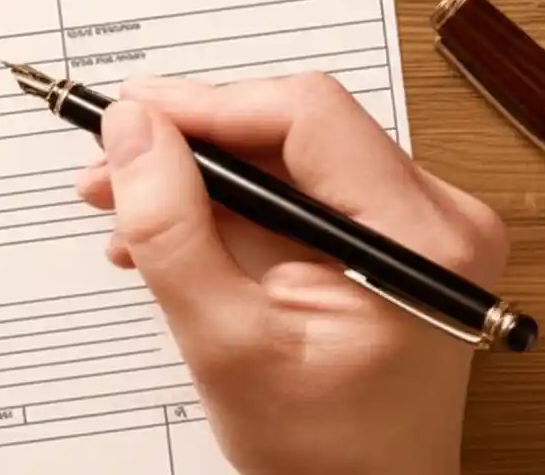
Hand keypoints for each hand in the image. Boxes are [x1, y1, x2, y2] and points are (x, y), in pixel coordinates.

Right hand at [77, 74, 509, 474]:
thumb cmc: (319, 448)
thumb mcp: (223, 338)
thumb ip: (170, 227)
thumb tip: (132, 129)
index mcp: (417, 237)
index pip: (305, 115)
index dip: (206, 104)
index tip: (131, 116)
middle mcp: (433, 215)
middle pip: (291, 129)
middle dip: (189, 144)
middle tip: (111, 168)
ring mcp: (412, 223)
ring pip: (283, 157)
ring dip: (199, 176)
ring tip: (127, 210)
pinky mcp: (383, 235)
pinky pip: (294, 191)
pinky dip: (227, 204)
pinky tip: (173, 234)